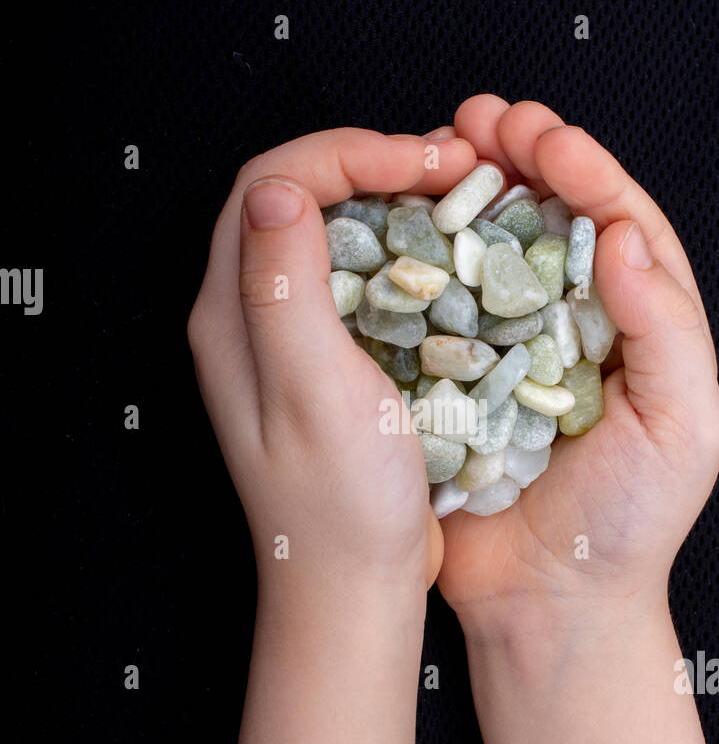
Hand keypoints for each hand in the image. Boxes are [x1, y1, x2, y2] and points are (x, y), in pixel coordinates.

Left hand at [187, 126, 477, 596]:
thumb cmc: (337, 508)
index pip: (274, 184)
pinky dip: (406, 254)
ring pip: (334, 234)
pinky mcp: (328, 364)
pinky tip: (453, 264)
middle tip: (455, 170)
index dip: (349, 153)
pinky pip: (361, 281)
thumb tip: (278, 188)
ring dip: (395, 204)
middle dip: (376, 164)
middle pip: (300, 199)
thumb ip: (285, 287)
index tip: (426, 162)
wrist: (352, 589)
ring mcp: (288, 342)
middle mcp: (249, 319)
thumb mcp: (312, 390)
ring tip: (462, 203)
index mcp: (231, 315)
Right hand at [436, 96, 718, 625]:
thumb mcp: (680, 427)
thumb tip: (619, 237)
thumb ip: (663, 329)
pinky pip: (439, 308)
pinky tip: (400, 223)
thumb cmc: (629, 524)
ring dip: (468, 192)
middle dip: (522, 158)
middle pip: (550, 220)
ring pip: (491, 251)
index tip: (546, 138)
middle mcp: (573, 326)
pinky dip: (422, 262)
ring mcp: (508, 347)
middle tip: (482, 115)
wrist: (550, 605)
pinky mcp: (454, 376)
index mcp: (636, 327)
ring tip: (440, 142)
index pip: (619, 226)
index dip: (586, 172)